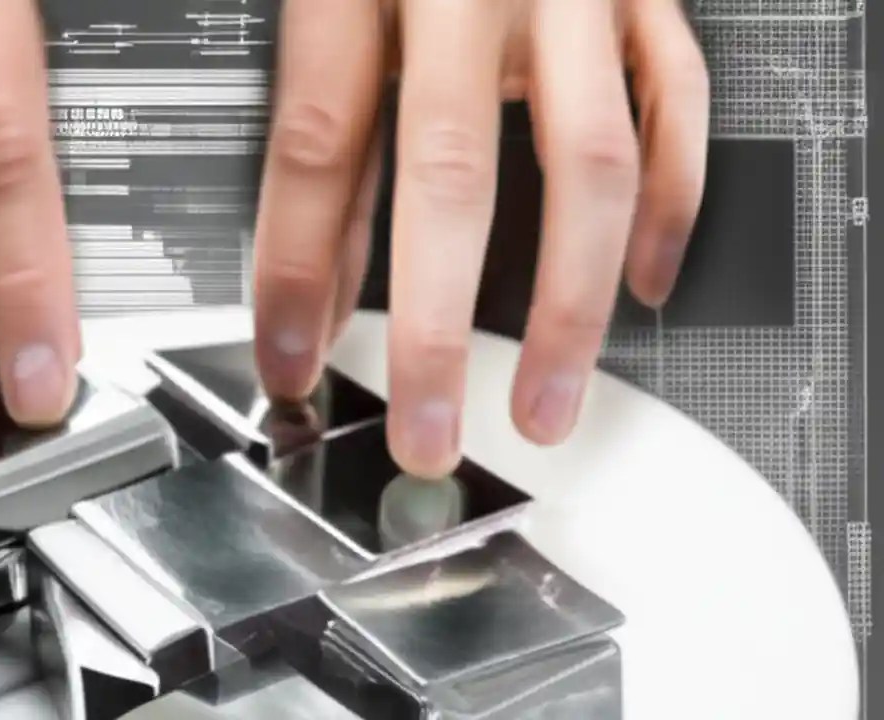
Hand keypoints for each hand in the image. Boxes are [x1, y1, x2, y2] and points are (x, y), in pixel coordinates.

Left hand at [252, 0, 708, 476]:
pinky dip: (670, 202)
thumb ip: (320, 112)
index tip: (287, 361)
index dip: (297, 267)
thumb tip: (302, 260)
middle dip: (438, 323)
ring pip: (587, 162)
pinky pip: (675, 103)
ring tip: (547, 399)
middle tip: (426, 428)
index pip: (322, 140)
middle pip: (452, 171)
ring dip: (568, 301)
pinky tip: (648, 283)